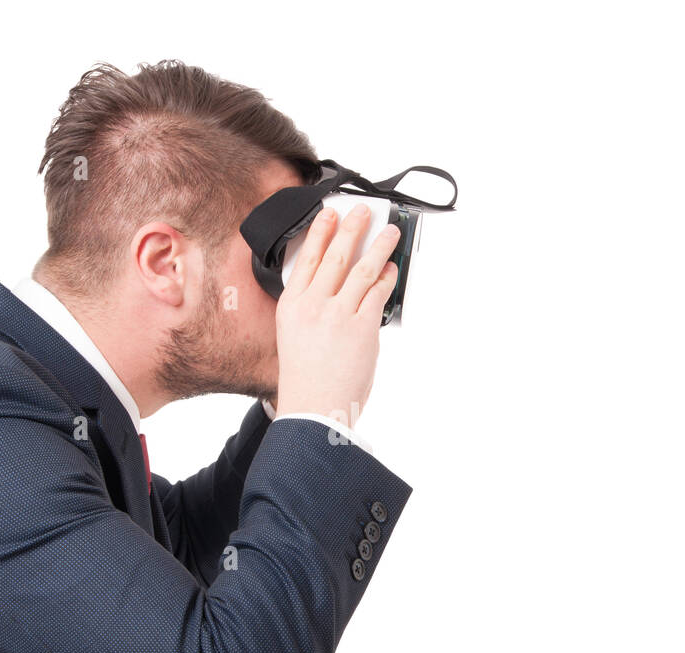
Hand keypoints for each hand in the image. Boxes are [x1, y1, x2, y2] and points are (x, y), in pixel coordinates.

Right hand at [273, 202, 400, 422]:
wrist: (314, 408)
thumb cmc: (306, 380)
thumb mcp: (293, 335)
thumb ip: (312, 310)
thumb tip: (341, 290)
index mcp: (292, 306)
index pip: (307, 258)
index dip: (320, 232)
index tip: (328, 214)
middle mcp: (313, 305)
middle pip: (336, 256)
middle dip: (351, 229)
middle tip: (362, 212)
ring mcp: (338, 314)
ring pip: (362, 268)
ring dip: (379, 246)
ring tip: (390, 232)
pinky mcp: (362, 326)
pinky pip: (378, 293)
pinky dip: (387, 278)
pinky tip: (392, 269)